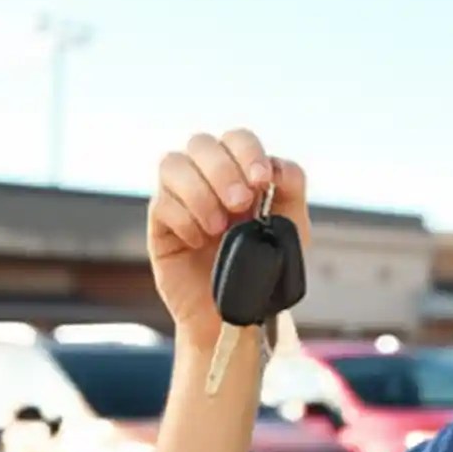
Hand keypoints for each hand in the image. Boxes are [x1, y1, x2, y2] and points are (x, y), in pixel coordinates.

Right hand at [148, 129, 310, 349]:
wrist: (240, 312)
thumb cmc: (266, 265)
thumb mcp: (291, 228)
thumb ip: (291, 190)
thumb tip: (276, 165)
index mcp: (242, 172)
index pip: (237, 139)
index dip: (248, 152)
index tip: (262, 179)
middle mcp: (208, 177)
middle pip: (201, 143)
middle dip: (223, 170)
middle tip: (241, 204)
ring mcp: (181, 197)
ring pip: (172, 164)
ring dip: (199, 192)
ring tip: (219, 228)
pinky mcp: (161, 224)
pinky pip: (161, 203)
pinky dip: (183, 219)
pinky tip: (198, 241)